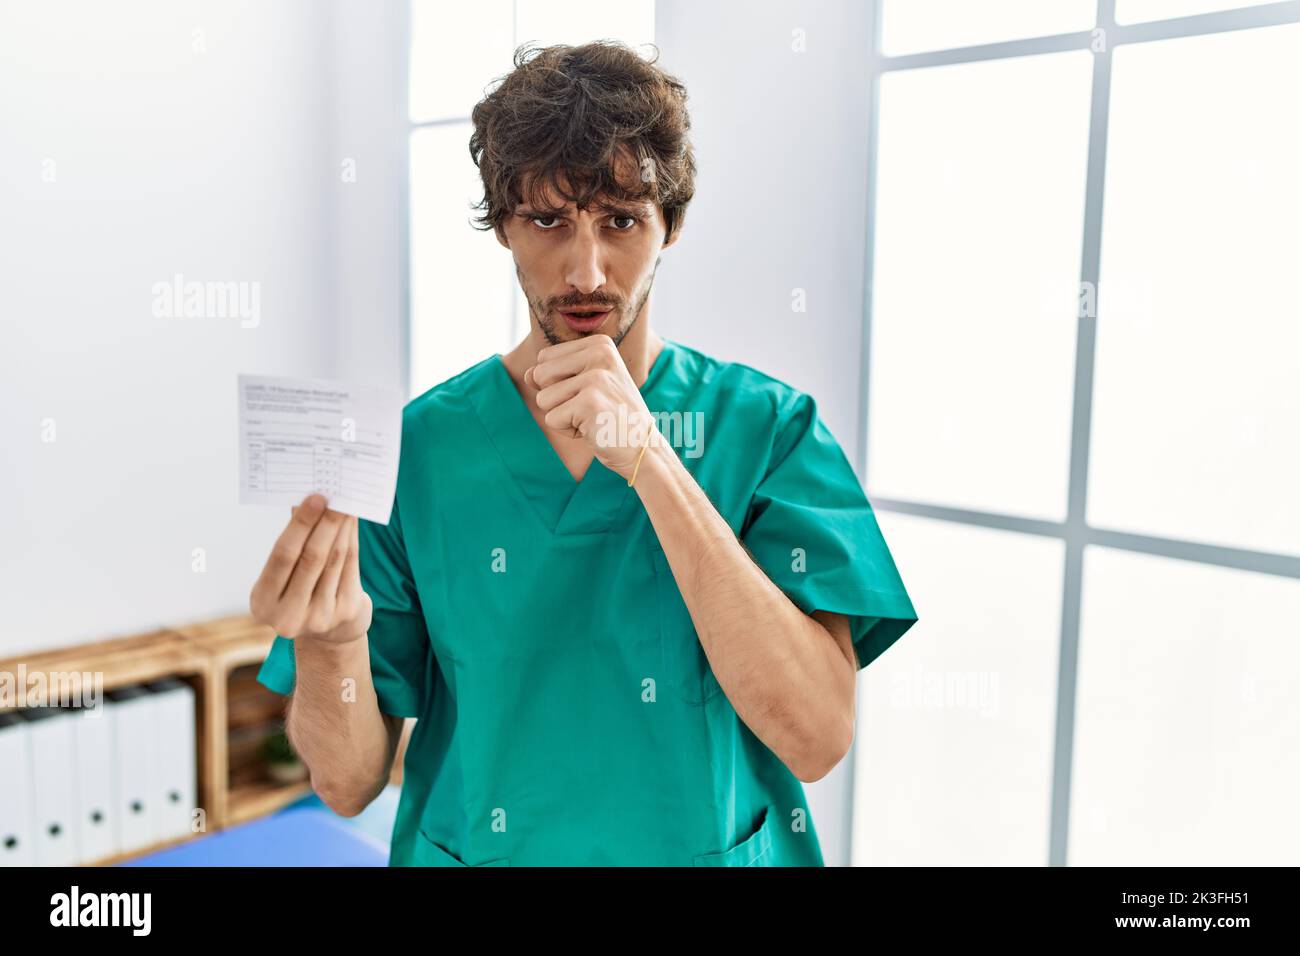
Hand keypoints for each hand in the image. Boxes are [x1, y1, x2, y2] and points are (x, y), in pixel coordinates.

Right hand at [249, 493, 372, 643]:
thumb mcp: (286, 575)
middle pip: (312, 558)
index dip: (301, 525)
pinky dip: (352, 540)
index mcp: (263, 602)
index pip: (283, 555)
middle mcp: (288, 614)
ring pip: (335, 560)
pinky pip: (350, 567)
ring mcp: (319, 617)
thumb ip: (292, 543)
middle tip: (337, 496)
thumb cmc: (301, 591)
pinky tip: (352, 524)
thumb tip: (303, 501)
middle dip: (326, 523)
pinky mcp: (345, 613)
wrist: (330, 633)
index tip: (315, 498)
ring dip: (342, 528)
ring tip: (346, 504)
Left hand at [524, 334, 658, 480]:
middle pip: (540, 375)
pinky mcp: (589, 403)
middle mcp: (599, 354)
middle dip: (556, 399)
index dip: (558, 383)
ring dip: (563, 416)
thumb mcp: (584, 387)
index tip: (589, 394)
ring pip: (543, 399)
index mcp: (600, 344)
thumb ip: (553, 375)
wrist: (643, 448)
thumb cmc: (611, 416)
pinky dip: (568, 431)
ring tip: (592, 418)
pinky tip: (593, 429)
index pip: (545, 358)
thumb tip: (528, 374)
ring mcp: (596, 378)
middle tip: (589, 408)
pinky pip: (552, 419)